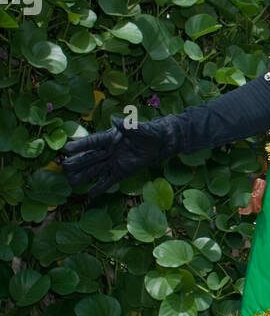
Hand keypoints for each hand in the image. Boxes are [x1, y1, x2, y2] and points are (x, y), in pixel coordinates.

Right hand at [59, 112, 184, 200]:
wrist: (161, 144)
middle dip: (77, 162)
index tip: (67, 148)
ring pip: (95, 170)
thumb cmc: (150, 132)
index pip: (93, 142)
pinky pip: (108, 181)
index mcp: (111, 137)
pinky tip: (89, 194)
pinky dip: (99, 187)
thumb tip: (115, 120)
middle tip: (63, 167)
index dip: (81, 145)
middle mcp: (108, 150)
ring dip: (83, 176)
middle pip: (90, 157)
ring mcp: (113, 162)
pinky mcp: (120, 172)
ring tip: (70, 181)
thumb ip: (128, 126)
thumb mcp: (140, 128)